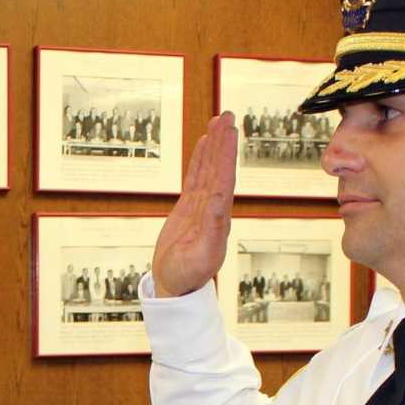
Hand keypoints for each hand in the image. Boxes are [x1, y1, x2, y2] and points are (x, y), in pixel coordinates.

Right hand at [150, 113, 237, 296]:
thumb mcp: (200, 255)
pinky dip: (200, 160)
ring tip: (218, 121)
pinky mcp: (189, 209)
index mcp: (219, 217)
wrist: (176, 288)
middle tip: (227, 115)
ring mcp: (201, 207)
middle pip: (219, 168)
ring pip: (209, 169)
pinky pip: (195, 178)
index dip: (226, 154)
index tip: (229, 130)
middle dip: (223, 142)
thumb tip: (218, 201)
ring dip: (214, 146)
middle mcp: (214, 208)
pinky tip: (203, 144)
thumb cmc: (187, 277)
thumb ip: (210, 229)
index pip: (224, 178)